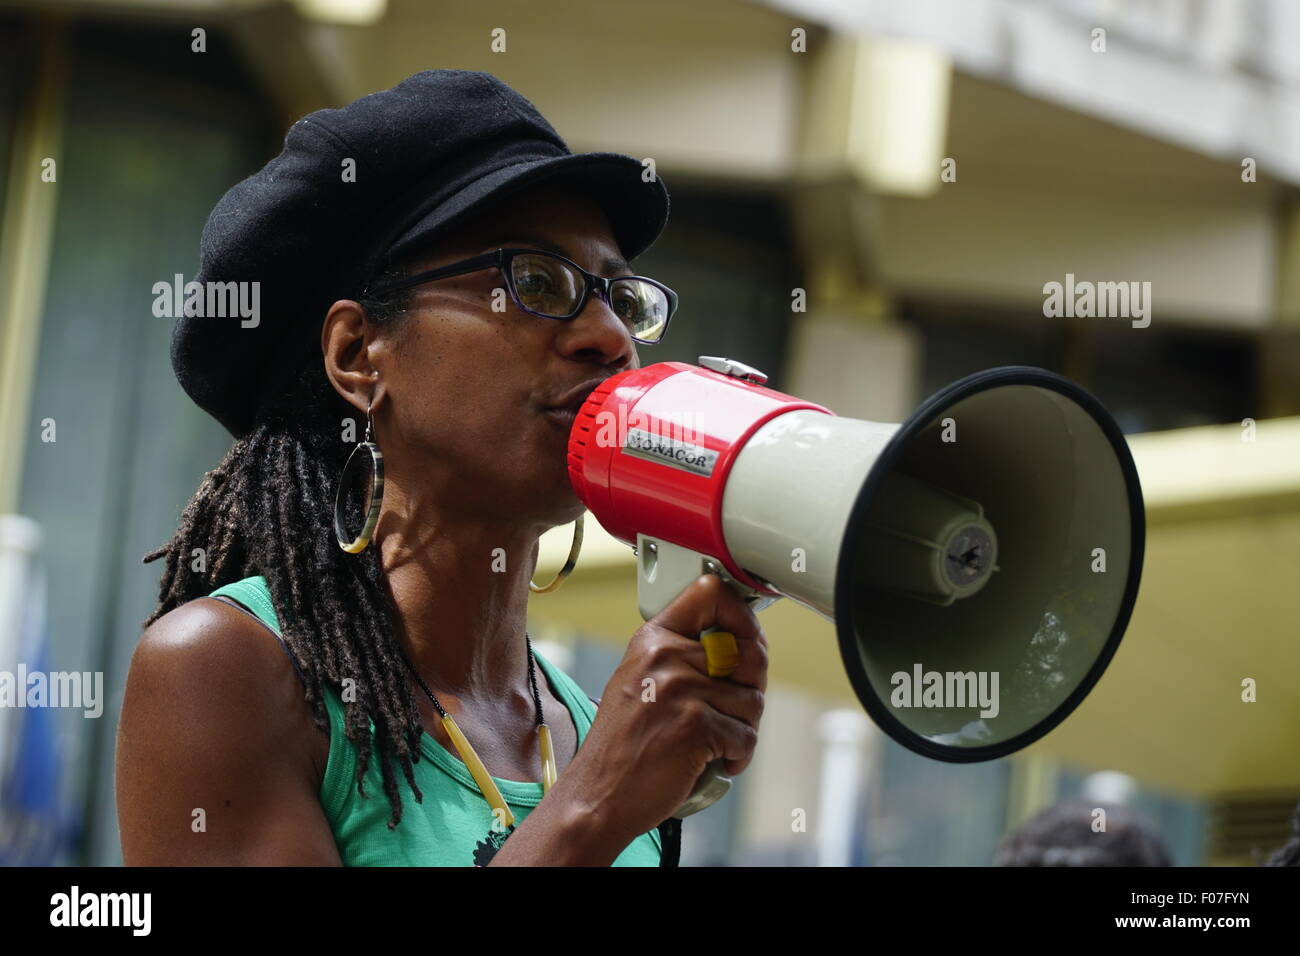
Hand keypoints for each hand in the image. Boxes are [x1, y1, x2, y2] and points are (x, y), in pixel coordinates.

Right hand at [565, 572, 767, 840]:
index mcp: (653, 639)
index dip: (743, 616)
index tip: (748, 640)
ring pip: (753, 700)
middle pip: (750, 653)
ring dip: (742, 729)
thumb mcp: (639, 680)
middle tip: (733, 710)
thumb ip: (680, 657)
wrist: (598, 794)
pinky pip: (746, 735)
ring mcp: (681, 689)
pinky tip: (713, 762)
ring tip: (713, 742)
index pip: (712, 592)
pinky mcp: (696, 725)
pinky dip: (737, 756)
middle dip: (751, 687)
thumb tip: (740, 645)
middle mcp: (666, 656)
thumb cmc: (623, 746)